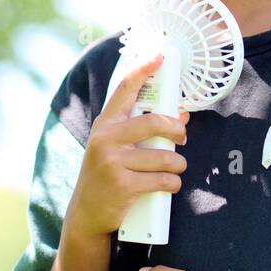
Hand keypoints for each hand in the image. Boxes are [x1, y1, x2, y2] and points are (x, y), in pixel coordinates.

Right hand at [66, 51, 190, 238]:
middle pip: (153, 123)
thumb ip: (140, 130)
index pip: (125, 89)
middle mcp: (106, 139)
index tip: (159, 58)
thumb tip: (182, 117)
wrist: (87, 212)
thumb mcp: (114, 147)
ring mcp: (113, 162)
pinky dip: (172, 183)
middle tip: (183, 137)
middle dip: (176, 130)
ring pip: (164, 157)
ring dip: (177, 164)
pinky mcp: (122, 185)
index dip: (143, 71)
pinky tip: (170, 184)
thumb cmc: (107, 173)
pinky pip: (162, 180)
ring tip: (176, 168)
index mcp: (105, 124)